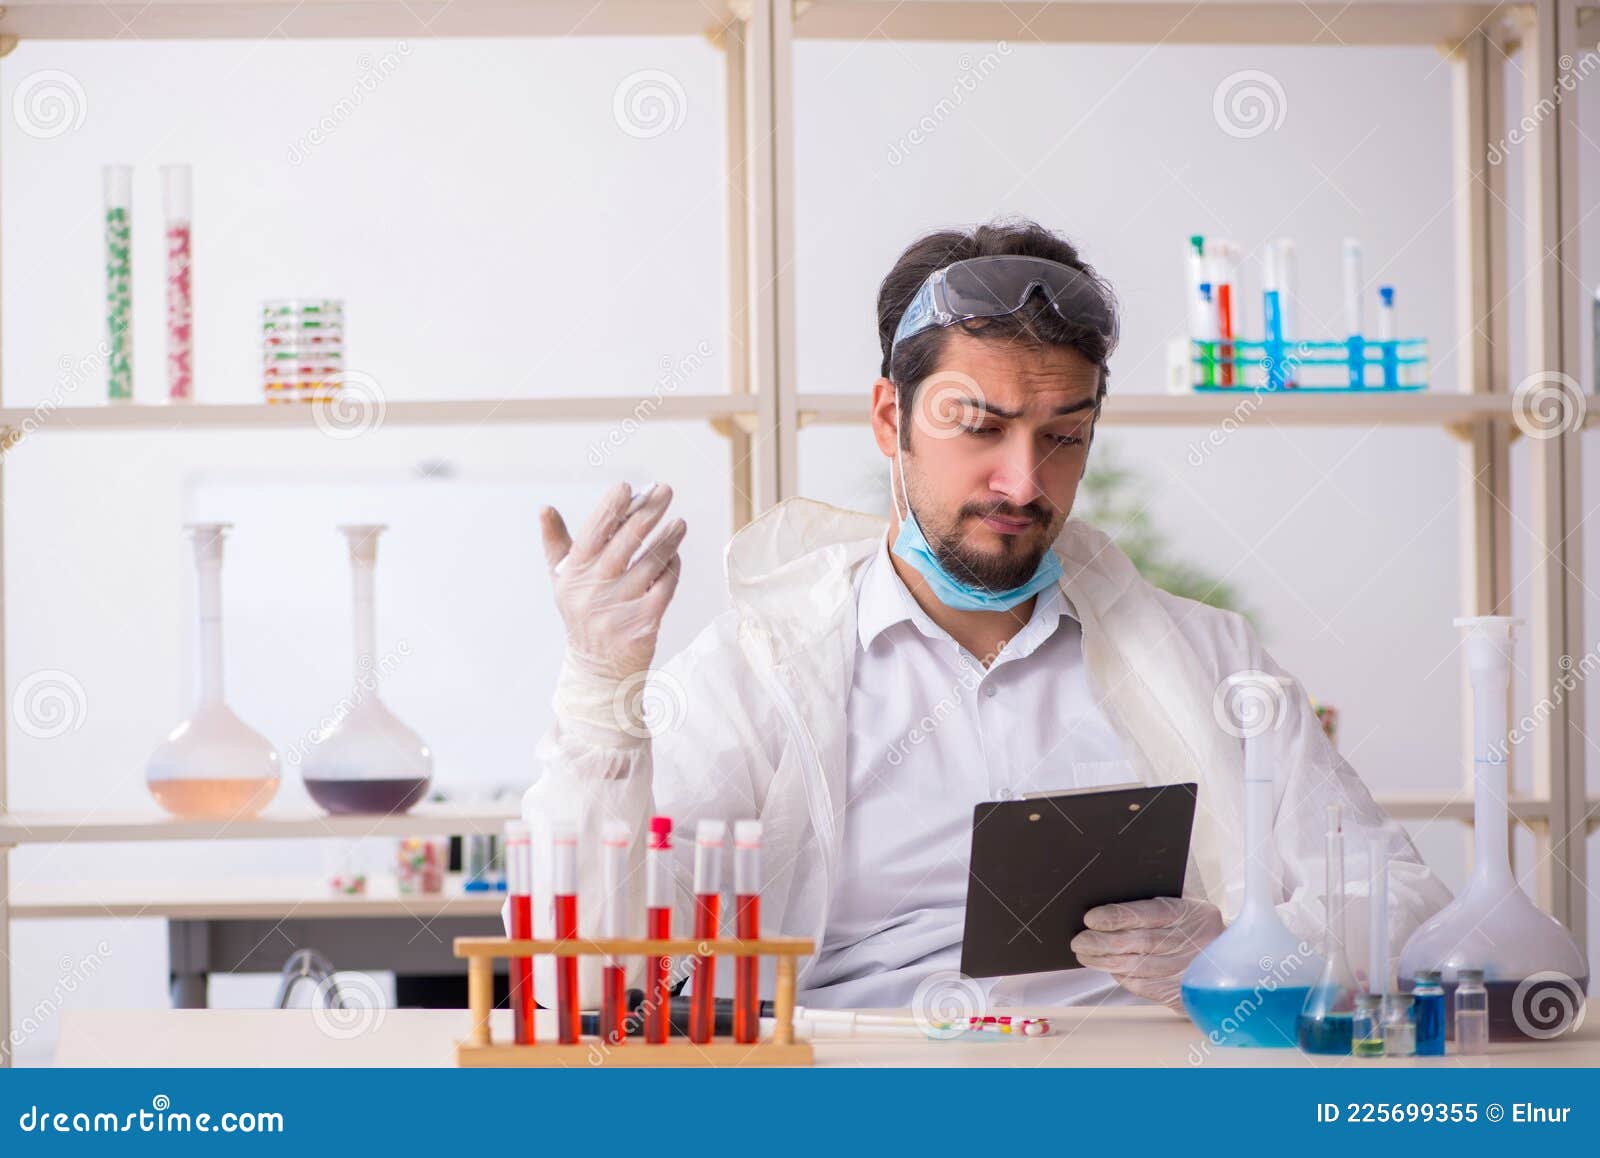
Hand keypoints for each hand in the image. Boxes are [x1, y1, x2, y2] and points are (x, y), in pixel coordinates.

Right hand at [540, 482, 685, 684]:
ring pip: (651, 562)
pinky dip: (672, 568)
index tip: (627, 487)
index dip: (611, 508)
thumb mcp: (562, 581)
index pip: (593, 532)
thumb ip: (556, 543)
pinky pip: (664, 586)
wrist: (598, 669)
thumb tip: (544, 508)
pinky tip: (676, 555)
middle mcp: (594, 589)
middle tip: (664, 490)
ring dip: (668, 538)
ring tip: (679, 523)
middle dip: (647, 511)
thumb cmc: (582, 614)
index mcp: (573, 573)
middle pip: (626, 542)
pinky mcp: (644, 622)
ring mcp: (620, 606)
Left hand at [1070, 897, 1222, 1011]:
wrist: (1234, 961)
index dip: (1118, 916)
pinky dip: (1122, 977)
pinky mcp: (1184, 994)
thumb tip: (1112, 890)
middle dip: (1103, 943)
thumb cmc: (1197, 924)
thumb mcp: (1188, 902)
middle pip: (1140, 943)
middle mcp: (1194, 943)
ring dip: (1105, 962)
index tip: (1091, 918)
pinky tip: (1108, 968)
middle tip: (1079, 941)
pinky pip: (1145, 986)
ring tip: (1085, 954)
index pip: (1150, 913)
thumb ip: (1156, 898)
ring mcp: (1190, 971)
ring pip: (1139, 968)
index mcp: (1193, 913)